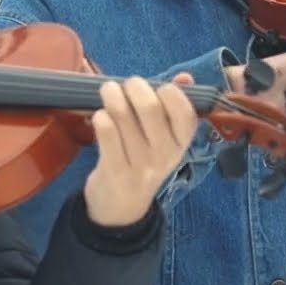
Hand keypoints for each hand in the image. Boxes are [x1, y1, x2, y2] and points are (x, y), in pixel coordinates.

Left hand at [82, 74, 197, 226]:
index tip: (156, 87)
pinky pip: (106, 132)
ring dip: (112, 96)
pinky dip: (100, 118)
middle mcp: (165, 154)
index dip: (169, 91)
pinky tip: (99, 117)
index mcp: (182, 142)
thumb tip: (185, 77)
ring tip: (108, 91)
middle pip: (150, 107)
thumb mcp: (165, 138)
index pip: (184, 110)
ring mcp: (140, 164)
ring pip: (122, 115)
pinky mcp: (115, 170)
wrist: (123, 207)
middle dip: (134, 87)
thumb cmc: (144, 159)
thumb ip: (174, 105)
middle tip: (126, 85)